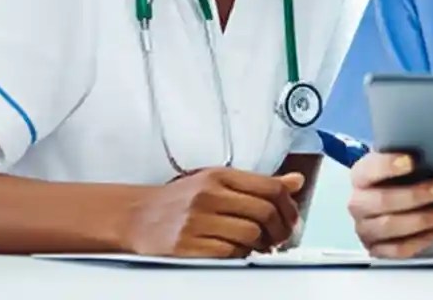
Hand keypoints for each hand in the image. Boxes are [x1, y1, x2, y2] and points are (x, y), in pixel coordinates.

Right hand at [121, 168, 303, 257]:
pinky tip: (234, 252)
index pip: (270, 187)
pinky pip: (229, 254)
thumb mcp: (218, 182)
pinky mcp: (187, 246)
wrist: (136, 217)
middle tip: (279, 237)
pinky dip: (238, 256)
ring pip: (250, 235)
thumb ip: (258, 183)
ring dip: (259, 245)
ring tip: (256, 245)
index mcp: (219, 176)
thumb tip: (296, 182)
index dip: (289, 206)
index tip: (290, 217)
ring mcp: (196, 221)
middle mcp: (208, 196)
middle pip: (265, 212)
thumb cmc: (181, 200)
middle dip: (279, 229)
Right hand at [347, 152, 432, 258]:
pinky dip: (421, 240)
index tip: (411, 161)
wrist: (397, 201)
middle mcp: (358, 203)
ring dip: (425, 219)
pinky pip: (398, 249)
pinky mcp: (377, 249)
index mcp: (361, 176)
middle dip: (417, 195)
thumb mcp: (404, 163)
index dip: (388, 166)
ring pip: (390, 226)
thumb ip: (414, 157)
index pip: (369, 169)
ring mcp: (365, 229)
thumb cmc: (403, 179)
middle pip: (383, 201)